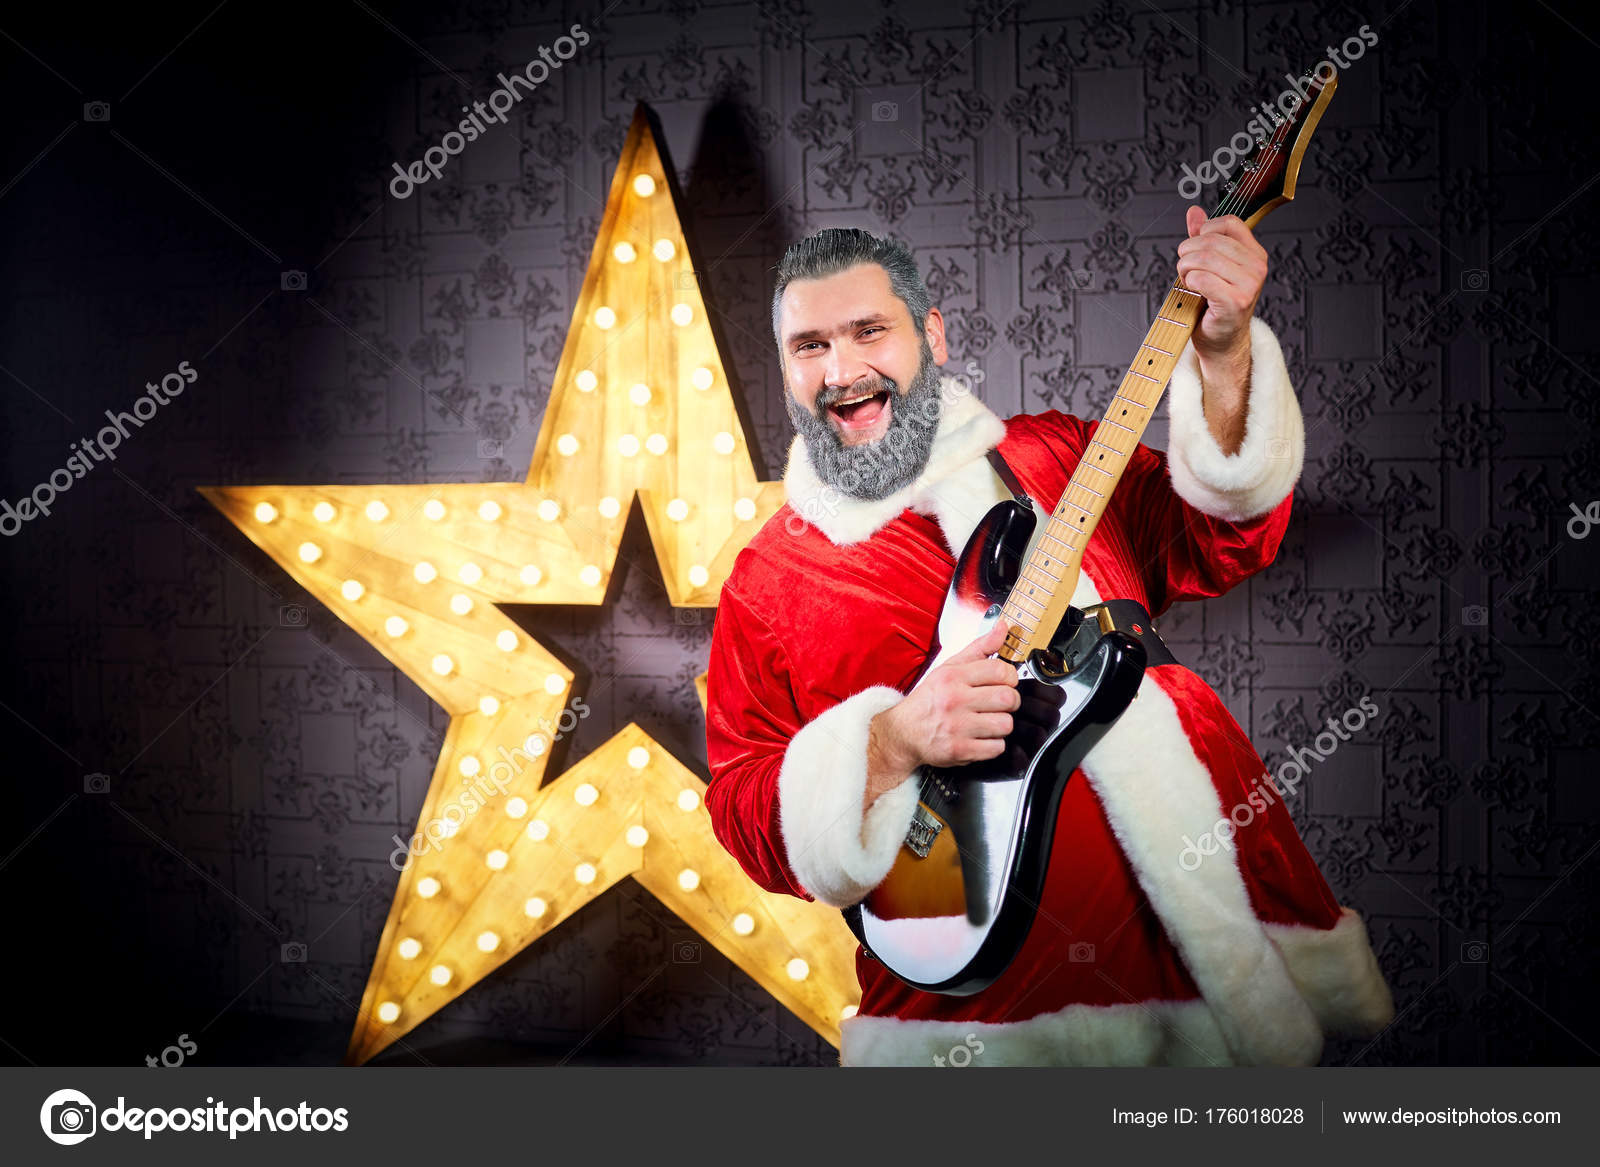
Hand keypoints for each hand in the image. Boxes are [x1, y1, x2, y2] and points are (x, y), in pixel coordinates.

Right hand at [865, 622, 1018, 809]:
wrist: (902, 733)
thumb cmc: (928, 700)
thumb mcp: (949, 668)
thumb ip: (979, 649)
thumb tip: (1003, 628)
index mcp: (953, 677)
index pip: (1000, 670)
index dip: (1010, 677)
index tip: (1005, 682)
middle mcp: (954, 700)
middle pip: (1008, 698)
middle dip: (1010, 702)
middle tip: (999, 703)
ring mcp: (956, 727)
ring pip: (1005, 724)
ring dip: (1001, 724)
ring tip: (988, 721)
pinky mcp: (959, 750)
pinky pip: (997, 748)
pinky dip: (993, 745)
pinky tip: (981, 737)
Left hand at [1177, 207, 1266, 364]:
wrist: (1221, 340)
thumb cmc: (1216, 304)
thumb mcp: (1211, 266)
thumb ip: (1203, 238)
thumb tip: (1194, 212)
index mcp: (1255, 254)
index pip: (1230, 224)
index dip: (1205, 230)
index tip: (1196, 245)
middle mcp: (1257, 268)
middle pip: (1212, 241)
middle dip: (1188, 251)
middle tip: (1183, 266)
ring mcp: (1249, 285)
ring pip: (1205, 259)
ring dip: (1186, 267)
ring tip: (1186, 277)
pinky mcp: (1235, 302)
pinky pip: (1202, 279)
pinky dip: (1190, 282)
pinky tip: (1192, 290)